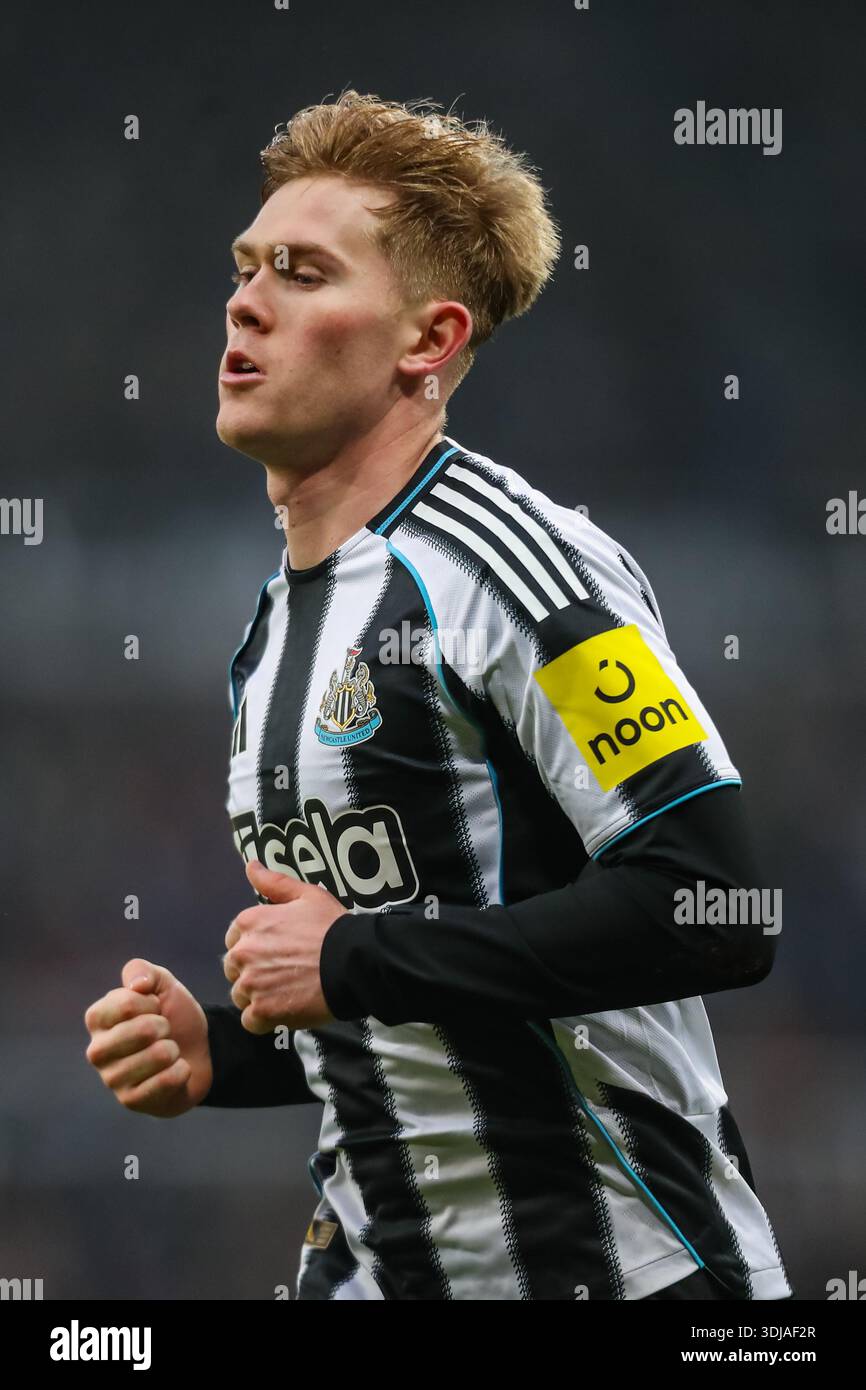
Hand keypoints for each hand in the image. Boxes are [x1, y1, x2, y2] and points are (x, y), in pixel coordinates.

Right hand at [84, 960, 213, 1116]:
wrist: (196, 1051)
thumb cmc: (171, 1016)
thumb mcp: (162, 984)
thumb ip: (143, 972)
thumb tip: (137, 986)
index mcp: (98, 1018)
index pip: (127, 1003)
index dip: (152, 1002)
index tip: (154, 1008)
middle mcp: (97, 1050)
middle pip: (143, 1030)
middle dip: (165, 1026)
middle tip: (163, 1032)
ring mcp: (112, 1079)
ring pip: (159, 1056)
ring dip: (173, 1050)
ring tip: (167, 1052)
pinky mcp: (131, 1101)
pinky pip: (168, 1080)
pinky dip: (181, 1070)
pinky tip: (173, 1070)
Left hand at [223, 860, 344, 1032]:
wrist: (352, 962)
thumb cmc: (331, 927)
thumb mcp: (307, 895)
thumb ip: (274, 882)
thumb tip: (250, 866)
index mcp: (249, 922)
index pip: (234, 940)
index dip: (255, 947)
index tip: (276, 952)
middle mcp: (242, 952)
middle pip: (234, 969)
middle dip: (253, 972)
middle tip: (284, 973)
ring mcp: (250, 984)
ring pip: (241, 995)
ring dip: (258, 996)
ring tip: (287, 991)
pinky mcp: (262, 1012)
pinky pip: (251, 1021)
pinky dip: (265, 1018)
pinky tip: (286, 1009)